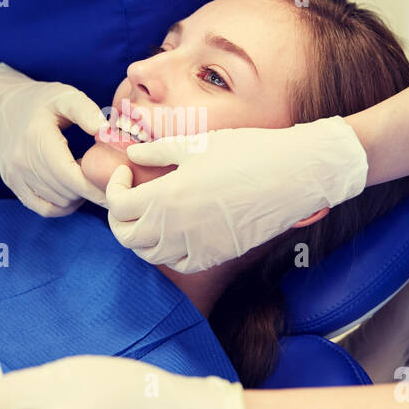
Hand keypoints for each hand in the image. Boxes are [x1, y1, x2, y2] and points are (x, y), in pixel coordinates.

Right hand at [0, 63, 108, 214]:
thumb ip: (85, 110)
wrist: (5, 108)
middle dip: (91, 190)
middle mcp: (21, 161)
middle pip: (65, 192)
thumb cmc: (41, 101)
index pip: (69, 175)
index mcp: (36, 138)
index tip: (116, 186)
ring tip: (87, 176)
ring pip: (57, 203)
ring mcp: (15, 175)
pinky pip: (43, 208)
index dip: (94, 187)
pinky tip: (73, 190)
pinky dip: (63, 205)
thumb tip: (104, 130)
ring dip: (78, 196)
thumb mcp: (65, 96)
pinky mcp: (13, 184)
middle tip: (106, 178)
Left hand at [106, 117, 368, 272]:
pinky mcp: (216, 256)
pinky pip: (179, 264)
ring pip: (149, 254)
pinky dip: (167, 252)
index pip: (118, 206)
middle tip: (129, 197)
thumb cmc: (248, 152)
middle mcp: (177, 229)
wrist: (294, 175)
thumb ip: (158, 151)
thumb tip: (132, 155)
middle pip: (126, 236)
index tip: (125, 174)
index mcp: (167, 197)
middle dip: (120, 216)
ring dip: (141, 235)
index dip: (114, 188)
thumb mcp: (198, 144)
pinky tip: (176, 232)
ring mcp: (197, 247)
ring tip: (150, 212)